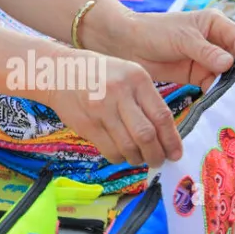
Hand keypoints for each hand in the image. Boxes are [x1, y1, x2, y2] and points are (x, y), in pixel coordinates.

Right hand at [46, 53, 183, 166]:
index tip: (175, 153)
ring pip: (128, 147)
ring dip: (138, 158)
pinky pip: (110, 151)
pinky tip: (121, 153)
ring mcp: (100, 109)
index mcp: (136, 78)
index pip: (161, 116)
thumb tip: (166, 136)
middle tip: (158, 160)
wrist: (59, 72)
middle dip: (156, 155)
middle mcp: (119, 92)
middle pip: (146, 135)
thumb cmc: (99, 74)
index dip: (172, 140)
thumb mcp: (127, 75)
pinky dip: (119, 158)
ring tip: (139, 158)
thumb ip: (145, 99)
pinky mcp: (87, 124)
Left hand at [80, 5, 234, 90]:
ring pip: (230, 74)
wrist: (127, 44)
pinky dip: (218, 92)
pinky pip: (216, 84)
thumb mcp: (182, 39)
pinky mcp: (199, 74)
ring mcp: (208, 59)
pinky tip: (216, 100)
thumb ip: (206, 52)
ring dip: (231, 84)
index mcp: (215, 23)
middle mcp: (216, 40)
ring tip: (226, 96)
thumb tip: (231, 64)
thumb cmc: (154, 32)